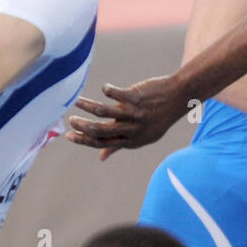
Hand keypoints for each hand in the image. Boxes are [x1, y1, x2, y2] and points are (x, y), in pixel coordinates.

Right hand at [66, 74, 186, 159]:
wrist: (178, 98)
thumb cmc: (157, 118)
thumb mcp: (142, 137)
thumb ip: (119, 145)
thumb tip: (101, 158)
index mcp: (131, 141)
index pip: (102, 143)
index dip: (83, 140)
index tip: (68, 135)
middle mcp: (132, 129)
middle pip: (100, 130)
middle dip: (81, 126)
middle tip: (71, 119)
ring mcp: (134, 113)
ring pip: (103, 111)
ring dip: (87, 106)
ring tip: (77, 101)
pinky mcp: (135, 97)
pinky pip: (115, 94)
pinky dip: (107, 90)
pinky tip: (105, 88)